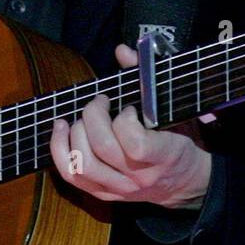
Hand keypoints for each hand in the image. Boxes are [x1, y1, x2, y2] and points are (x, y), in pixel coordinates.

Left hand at [47, 43, 211, 207]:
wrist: (184, 183)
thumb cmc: (180, 139)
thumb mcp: (174, 109)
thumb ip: (149, 77)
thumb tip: (122, 50)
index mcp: (164, 155)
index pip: (136, 144)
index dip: (125, 120)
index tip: (128, 107)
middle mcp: (139, 176)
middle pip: (102, 147)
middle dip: (93, 115)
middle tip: (100, 102)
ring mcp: (119, 188)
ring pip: (83, 163)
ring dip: (75, 132)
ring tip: (81, 117)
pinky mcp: (103, 193)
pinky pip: (71, 175)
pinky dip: (59, 149)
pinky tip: (61, 129)